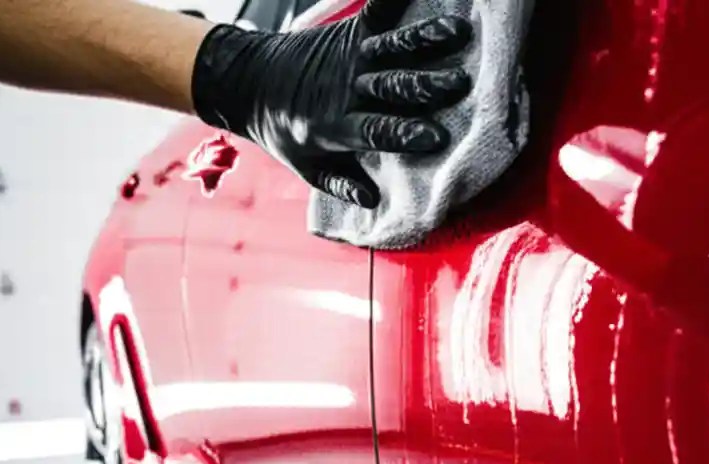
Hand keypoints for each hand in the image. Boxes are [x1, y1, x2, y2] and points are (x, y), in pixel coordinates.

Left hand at [190, 0, 472, 207]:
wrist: (247, 81)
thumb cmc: (284, 131)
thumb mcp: (306, 167)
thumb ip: (340, 184)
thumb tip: (372, 199)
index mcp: (335, 127)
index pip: (376, 131)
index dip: (406, 134)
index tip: (437, 137)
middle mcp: (346, 89)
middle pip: (391, 86)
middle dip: (426, 85)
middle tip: (461, 83)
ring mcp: (349, 57)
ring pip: (392, 47)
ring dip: (426, 39)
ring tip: (459, 32)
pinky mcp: (350, 31)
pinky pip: (378, 10)